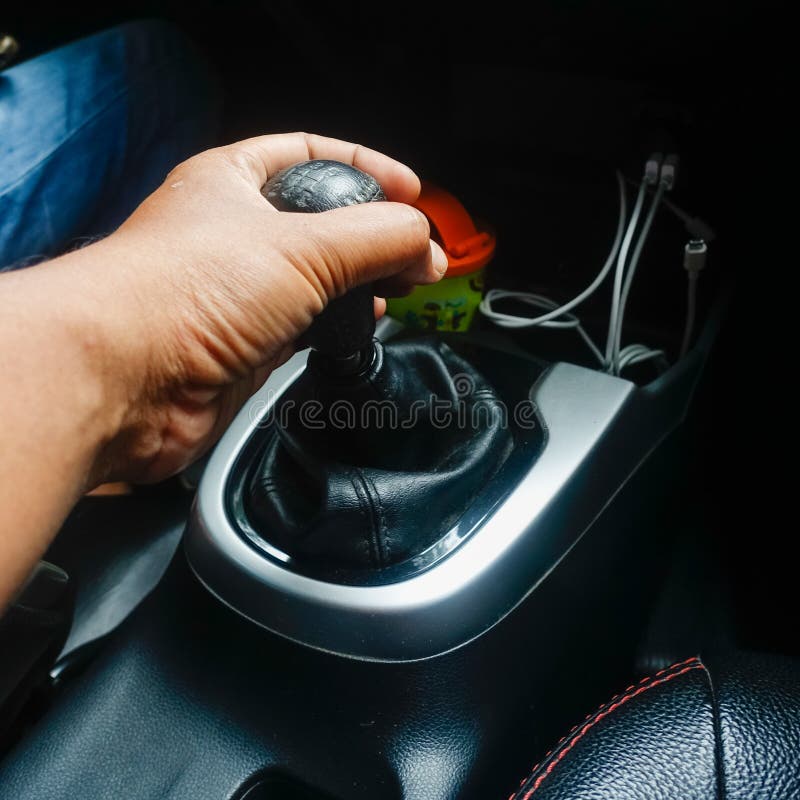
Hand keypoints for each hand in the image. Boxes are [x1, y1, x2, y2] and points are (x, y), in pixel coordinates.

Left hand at [65, 133, 446, 483]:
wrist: (127, 381)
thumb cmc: (187, 292)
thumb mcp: (303, 247)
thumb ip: (375, 237)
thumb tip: (422, 241)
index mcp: (233, 179)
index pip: (312, 154)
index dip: (366, 166)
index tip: (411, 190)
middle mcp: (233, 232)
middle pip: (320, 220)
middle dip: (373, 234)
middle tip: (417, 252)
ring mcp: (239, 291)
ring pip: (316, 277)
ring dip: (360, 283)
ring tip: (400, 289)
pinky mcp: (245, 342)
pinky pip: (304, 324)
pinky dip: (338, 324)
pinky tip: (363, 326)